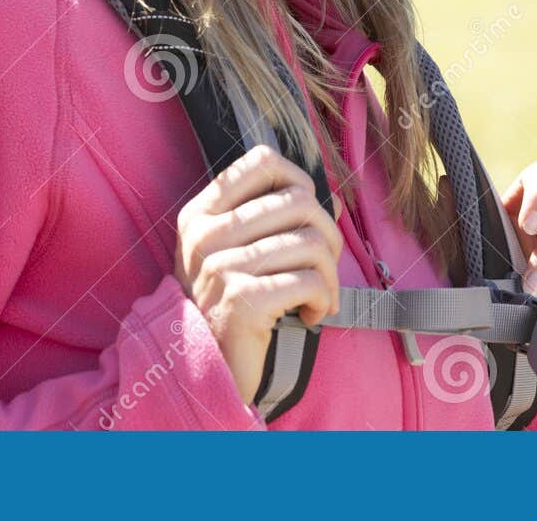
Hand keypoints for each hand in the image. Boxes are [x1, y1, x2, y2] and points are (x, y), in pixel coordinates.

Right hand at [173, 144, 344, 403]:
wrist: (200, 375)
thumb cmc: (228, 311)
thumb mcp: (237, 257)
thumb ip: (277, 223)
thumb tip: (335, 200)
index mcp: (202, 213)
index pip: (262, 161)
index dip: (299, 181)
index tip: (304, 219)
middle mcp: (205, 234)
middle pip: (299, 201)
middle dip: (328, 238)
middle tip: (321, 269)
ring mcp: (220, 266)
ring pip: (311, 242)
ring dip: (330, 276)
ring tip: (318, 297)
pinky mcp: (242, 300)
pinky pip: (309, 280)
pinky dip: (323, 299)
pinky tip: (311, 314)